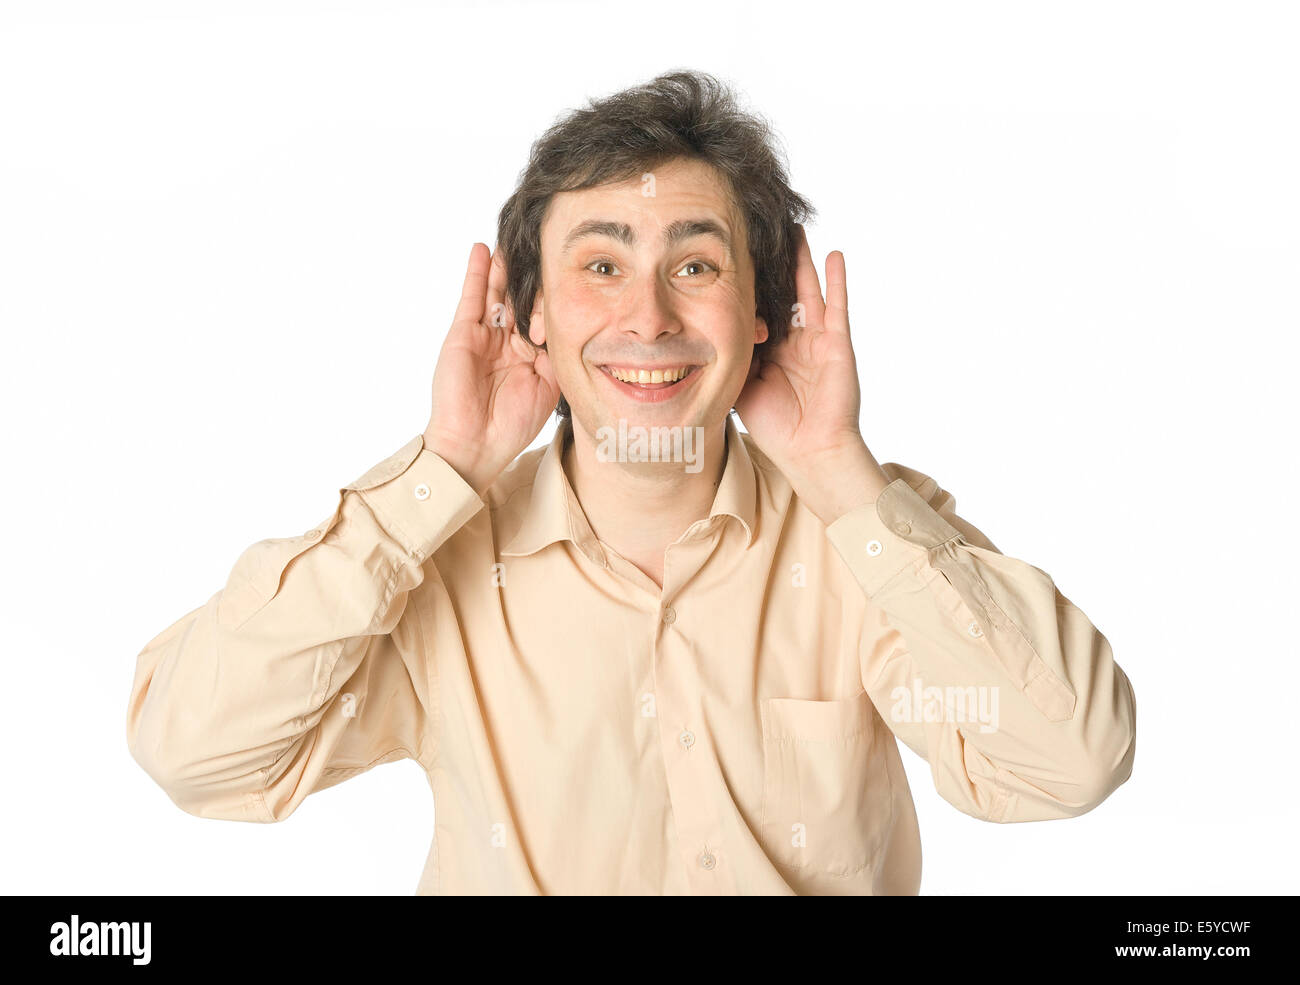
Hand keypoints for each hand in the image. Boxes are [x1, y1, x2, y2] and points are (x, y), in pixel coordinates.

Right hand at [423, 243, 558, 496]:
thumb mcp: (549, 387)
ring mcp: (484, 335)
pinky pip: (471, 297)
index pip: (544, 317)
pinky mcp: (463, 333)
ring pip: (497, 293)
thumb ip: (558, 355)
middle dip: (531, 280)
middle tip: (543, 251)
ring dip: (504, 268)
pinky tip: (481, 249)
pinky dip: (476, 272)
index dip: (555, 305)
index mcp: (529, 356)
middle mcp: (507, 342)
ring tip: (512, 241)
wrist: (476, 443)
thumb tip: (573, 327)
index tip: (571, 292)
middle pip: (521, 300)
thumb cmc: (512, 424)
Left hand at [733, 225, 889, 522]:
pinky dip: (836, 281)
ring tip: (794, 229)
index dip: (742, 288)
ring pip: (806, 291)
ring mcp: (816, 339)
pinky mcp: (837, 344)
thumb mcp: (740, 386)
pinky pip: (837, 307)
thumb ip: (728, 359)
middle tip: (760, 230)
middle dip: (772, 264)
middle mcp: (792, 339)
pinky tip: (833, 255)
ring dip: (802, 261)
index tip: (725, 260)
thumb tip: (700, 335)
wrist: (810, 450)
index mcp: (768, 349)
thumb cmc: (776, 426)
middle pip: (780, 293)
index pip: (754, 309)